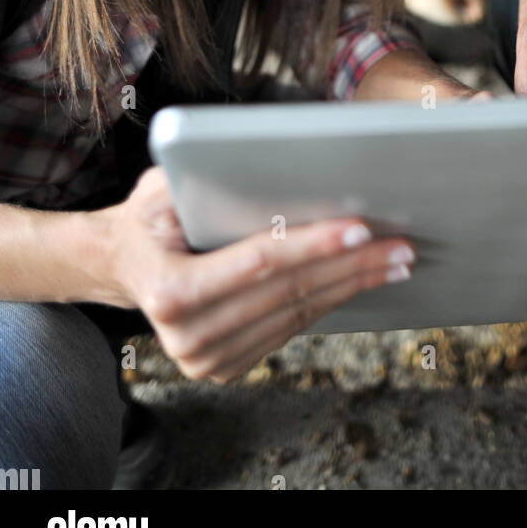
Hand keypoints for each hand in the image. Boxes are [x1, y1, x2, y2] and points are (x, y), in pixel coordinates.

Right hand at [92, 167, 415, 382]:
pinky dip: (330, 301)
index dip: (313, 244)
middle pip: (288, 292)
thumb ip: (205, 177)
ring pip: (297, 314)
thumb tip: (270, 161)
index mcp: (169, 290)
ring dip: (353, 286)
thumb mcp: (162, 186)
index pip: (258, 263)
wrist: (124, 264)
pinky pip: (290, 328)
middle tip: (402, 246)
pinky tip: (362, 280)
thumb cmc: (151, 214)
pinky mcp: (225, 366)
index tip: (362, 228)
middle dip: (352, 267)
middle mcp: (186, 337)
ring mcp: (206, 360)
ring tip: (397, 262)